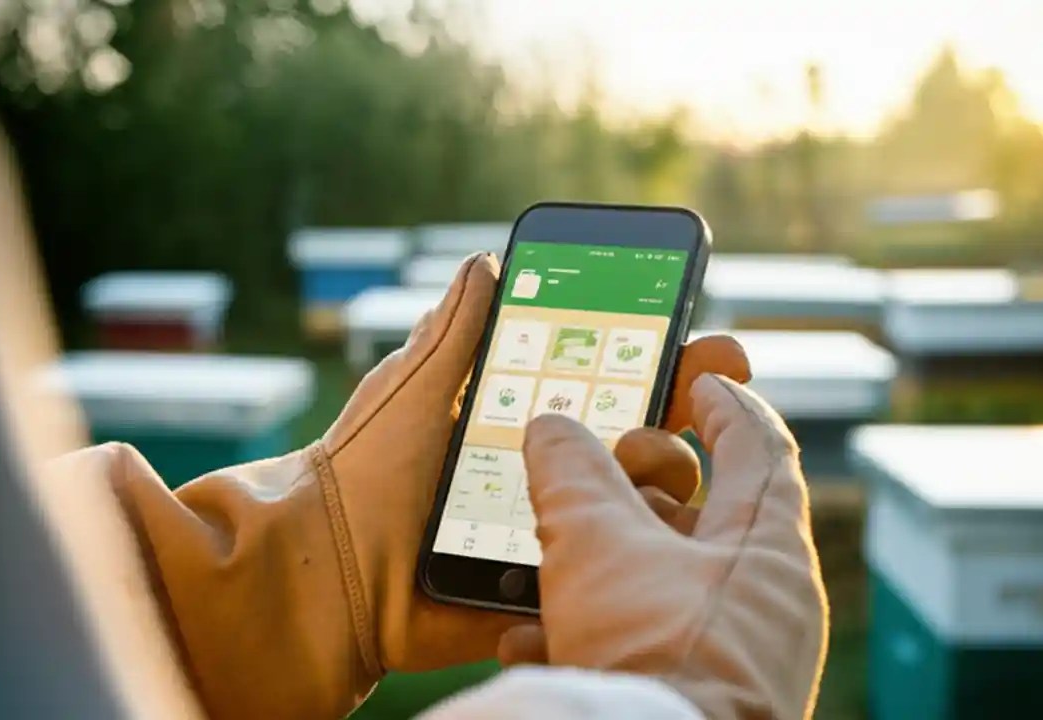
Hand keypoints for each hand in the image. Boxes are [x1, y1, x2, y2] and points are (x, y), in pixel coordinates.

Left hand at [316, 253, 751, 675]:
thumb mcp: (412, 385)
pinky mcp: (562, 584)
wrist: (330, 571)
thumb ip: (456, 329)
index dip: (674, 362)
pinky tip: (630, 525)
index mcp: (531, 420)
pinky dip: (641, 544)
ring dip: (666, 470)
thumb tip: (485, 260)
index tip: (712, 344)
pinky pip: (626, 570)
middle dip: (689, 406)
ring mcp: (568, 529)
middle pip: (656, 435)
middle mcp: (561, 472)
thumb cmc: (362, 473)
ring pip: (658, 500)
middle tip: (702, 389)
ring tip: (632, 463)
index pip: (620, 384)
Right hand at [497, 375, 828, 719]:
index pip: (761, 447)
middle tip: (594, 469)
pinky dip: (593, 632)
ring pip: (663, 587)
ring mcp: (736, 658)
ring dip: (600, 565)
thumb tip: (553, 427)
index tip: (698, 375)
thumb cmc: (653, 651)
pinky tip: (531, 640)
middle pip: (704, 518)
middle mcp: (765, 602)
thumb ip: (571, 473)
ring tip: (545, 556)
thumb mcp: (596, 542)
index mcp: (768, 546)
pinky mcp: (700, 702)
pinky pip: (647, 649)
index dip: (726, 402)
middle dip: (638, 490)